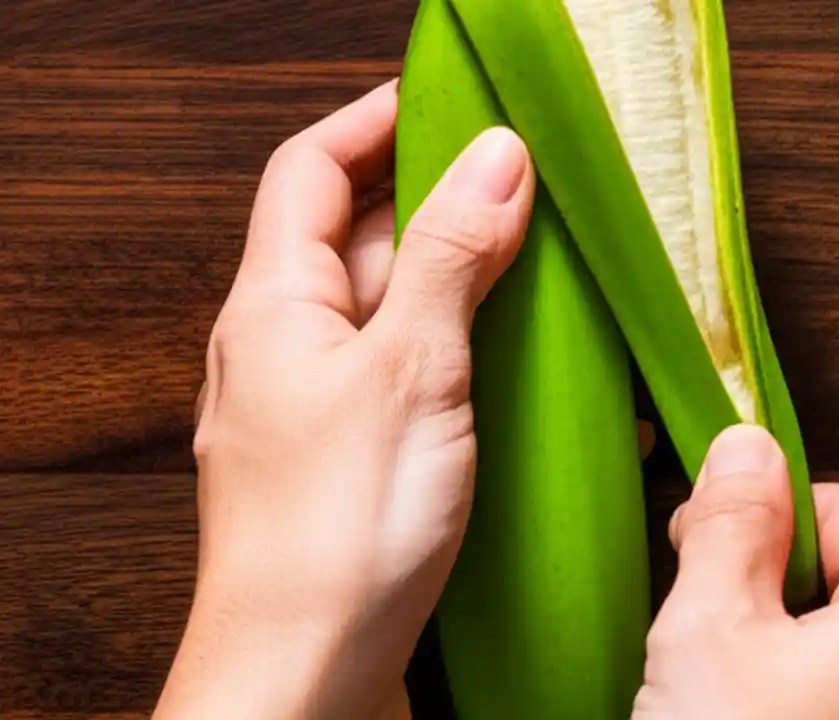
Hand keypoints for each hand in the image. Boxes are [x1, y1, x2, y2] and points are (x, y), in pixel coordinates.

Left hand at [155, 82, 534, 718]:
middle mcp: (286, 346)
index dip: (374, 121)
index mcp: (274, 305)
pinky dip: (461, 352)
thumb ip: (449, 257)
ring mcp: (318, 403)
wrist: (300, 673)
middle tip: (522, 183)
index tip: (449, 100)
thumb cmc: (334, 534)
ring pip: (389, 307)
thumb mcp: (409, 370)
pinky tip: (520, 370)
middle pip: (357, 234)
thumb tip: (496, 158)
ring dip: (458, 278)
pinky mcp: (354, 455)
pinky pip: (407, 373)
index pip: (309, 169)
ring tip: (539, 267)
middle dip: (436, 197)